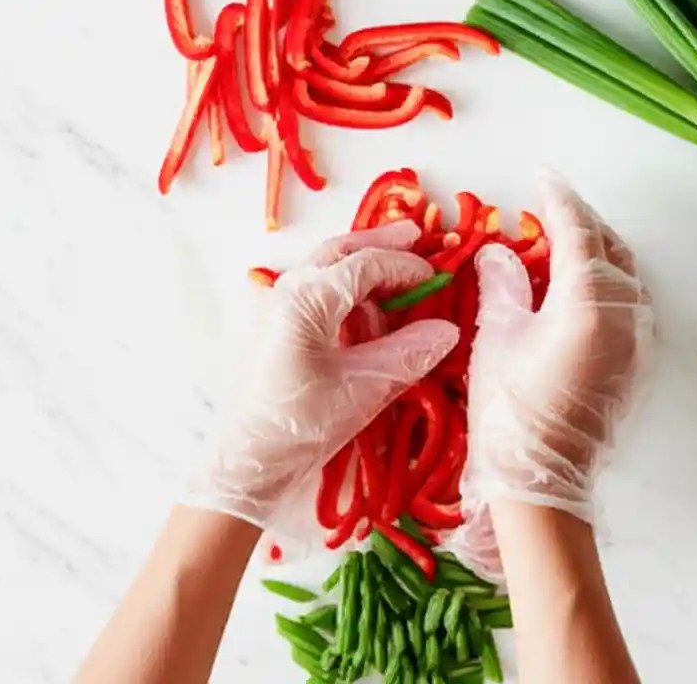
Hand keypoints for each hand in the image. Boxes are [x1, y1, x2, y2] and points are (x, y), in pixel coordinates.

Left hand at [184, 221, 458, 536]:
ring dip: (363, 269)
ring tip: (399, 285)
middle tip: (416, 235)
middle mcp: (286, 293)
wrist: (249, 462)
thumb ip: (408, 353)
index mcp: (306, 299)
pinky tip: (368, 317)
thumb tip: (447, 330)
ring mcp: (276, 310)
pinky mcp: (275, 331)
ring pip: (325, 270)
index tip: (437, 277)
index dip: (405, 266)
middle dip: (379, 243)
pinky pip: (315, 295)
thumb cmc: (301, 424)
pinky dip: (346, 294)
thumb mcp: (364, 388)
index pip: (364, 264)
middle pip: (339, 251)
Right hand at [451, 173, 652, 577]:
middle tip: (548, 206)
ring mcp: (639, 342)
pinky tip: (578, 286)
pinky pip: (630, 304)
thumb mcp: (497, 338)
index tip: (540, 175)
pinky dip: (606, 283)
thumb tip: (500, 250)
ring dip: (597, 251)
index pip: (578, 232)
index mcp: (591, 304)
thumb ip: (503, 283)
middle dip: (581, 222)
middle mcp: (627, 317)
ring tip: (562, 240)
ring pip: (626, 276)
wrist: (542, 484)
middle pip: (611, 248)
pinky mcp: (637, 365)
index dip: (557, 198)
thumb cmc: (511, 413)